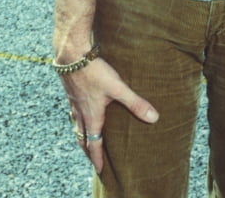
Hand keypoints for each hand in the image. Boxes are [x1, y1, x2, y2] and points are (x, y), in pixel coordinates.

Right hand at [62, 58, 158, 172]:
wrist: (71, 55)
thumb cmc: (95, 72)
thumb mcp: (117, 87)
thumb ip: (135, 102)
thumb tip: (153, 118)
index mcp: (92, 116)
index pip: (93, 144)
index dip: (97, 158)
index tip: (100, 170)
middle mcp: (80, 113)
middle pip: (82, 138)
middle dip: (88, 150)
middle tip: (93, 160)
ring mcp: (74, 102)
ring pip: (76, 125)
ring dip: (82, 135)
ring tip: (86, 138)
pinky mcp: (71, 91)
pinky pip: (73, 112)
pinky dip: (78, 118)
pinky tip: (82, 110)